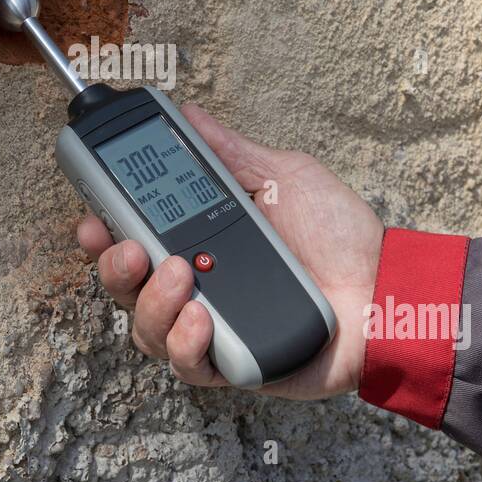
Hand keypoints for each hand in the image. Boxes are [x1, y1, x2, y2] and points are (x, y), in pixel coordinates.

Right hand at [76, 103, 383, 399]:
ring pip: (147, 329)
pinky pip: (189, 367)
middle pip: (126, 286)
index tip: (92, 215)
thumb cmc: (340, 236)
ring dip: (151, 302)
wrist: (388, 289)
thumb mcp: (284, 177)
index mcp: (199, 242)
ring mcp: (212, 331)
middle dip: (114, 266)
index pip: (134, 237)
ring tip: (181, 275)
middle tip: (132, 247)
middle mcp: (197, 287)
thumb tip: (190, 114)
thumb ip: (231, 153)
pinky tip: (201, 319)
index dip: (103, 229)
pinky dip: (185, 344)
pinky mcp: (234, 367)